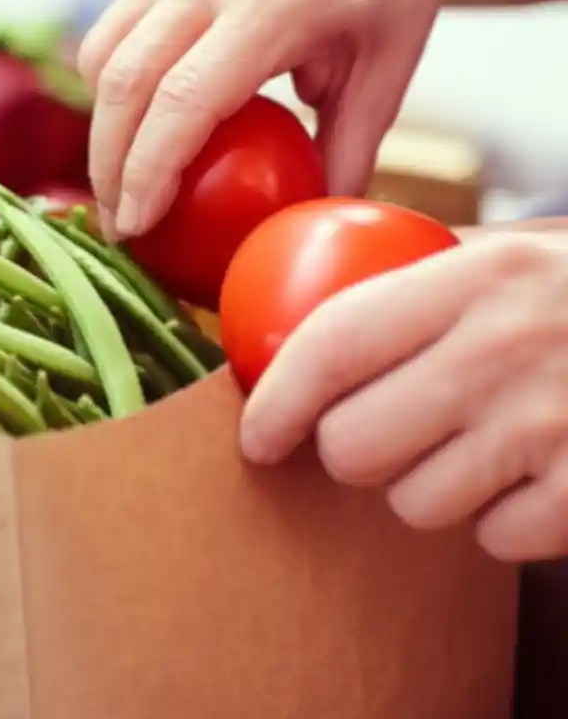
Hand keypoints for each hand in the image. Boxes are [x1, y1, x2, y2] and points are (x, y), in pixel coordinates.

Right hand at [78, 0, 438, 238]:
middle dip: (108, 166)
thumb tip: (310, 222)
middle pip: (126, 84)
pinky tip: (131, 125)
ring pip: (102, 55)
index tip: (136, 225)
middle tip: (117, 227)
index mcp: (268, 10)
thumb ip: (348, 148)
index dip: (148, 171)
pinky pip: (110, 32)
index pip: (183, 100)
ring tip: (119, 182)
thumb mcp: (384, 67)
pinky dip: (107, 86)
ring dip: (101, 127)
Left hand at [239, 230, 567, 561]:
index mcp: (480, 277)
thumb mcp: (513, 255)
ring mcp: (557, 425)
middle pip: (355, 446)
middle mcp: (512, 347)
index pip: (332, 347)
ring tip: (480, 443)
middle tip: (386, 433)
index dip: (275, 401)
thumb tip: (294, 314)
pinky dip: (504, 520)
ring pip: (415, 504)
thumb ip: (415, 278)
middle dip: (356, 452)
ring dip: (431, 487)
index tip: (256, 438)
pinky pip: (495, 539)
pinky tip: (535, 472)